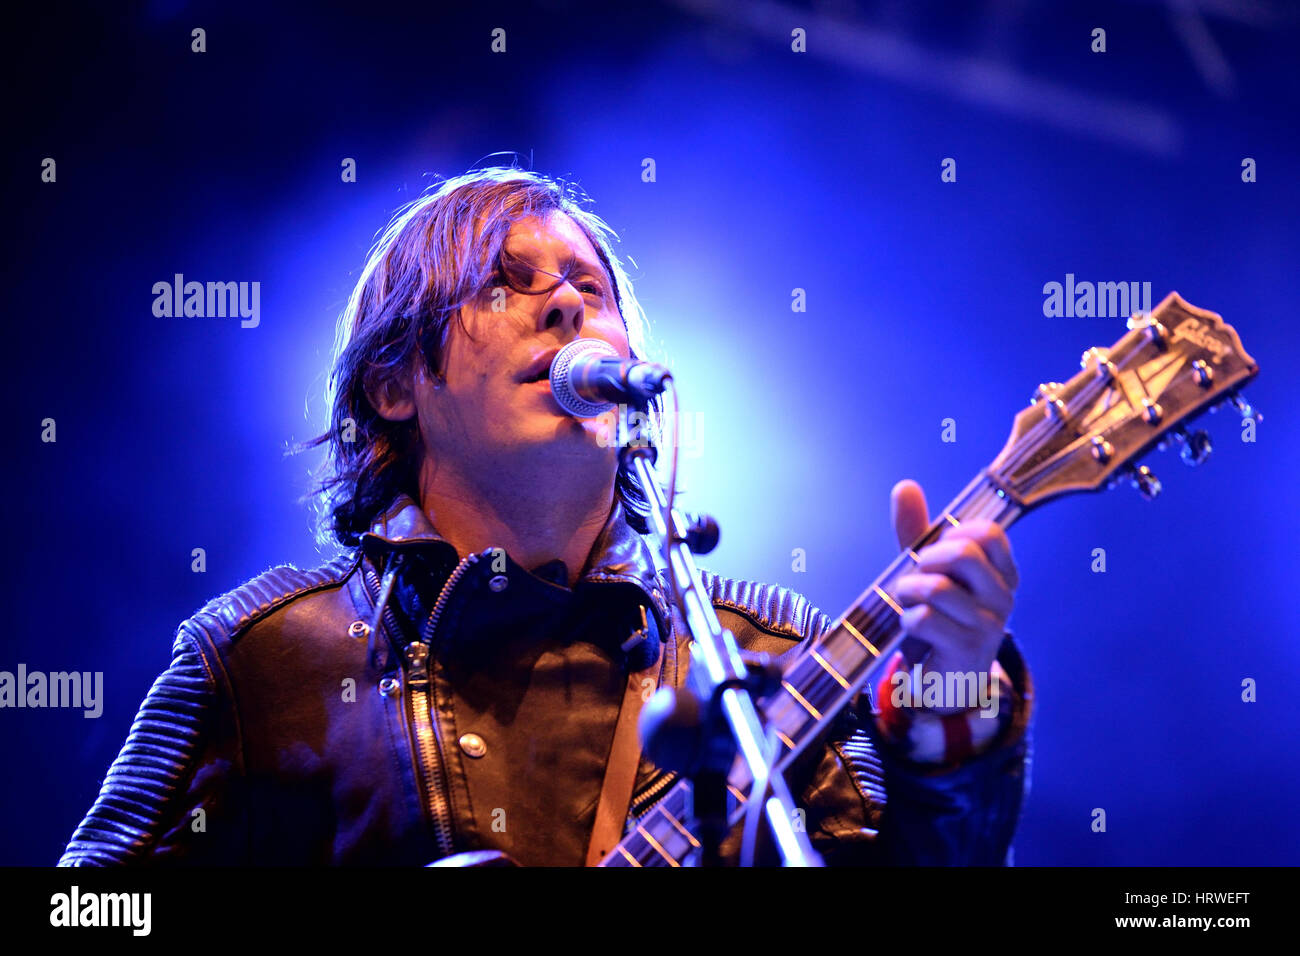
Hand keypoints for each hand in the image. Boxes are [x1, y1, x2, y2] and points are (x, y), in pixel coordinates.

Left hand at [888, 479, 1017, 712]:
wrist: (943, 682)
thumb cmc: (939, 619)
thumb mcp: (929, 572)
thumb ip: (918, 533)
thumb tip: (905, 487)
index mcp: (1002, 573)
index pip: (988, 533)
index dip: (952, 535)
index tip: (936, 553)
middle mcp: (1003, 597)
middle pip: (963, 554)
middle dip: (925, 561)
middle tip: (913, 578)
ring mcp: (988, 625)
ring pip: (937, 588)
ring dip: (907, 591)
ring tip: (906, 602)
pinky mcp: (966, 650)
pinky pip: (924, 618)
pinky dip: (906, 618)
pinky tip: (910, 627)